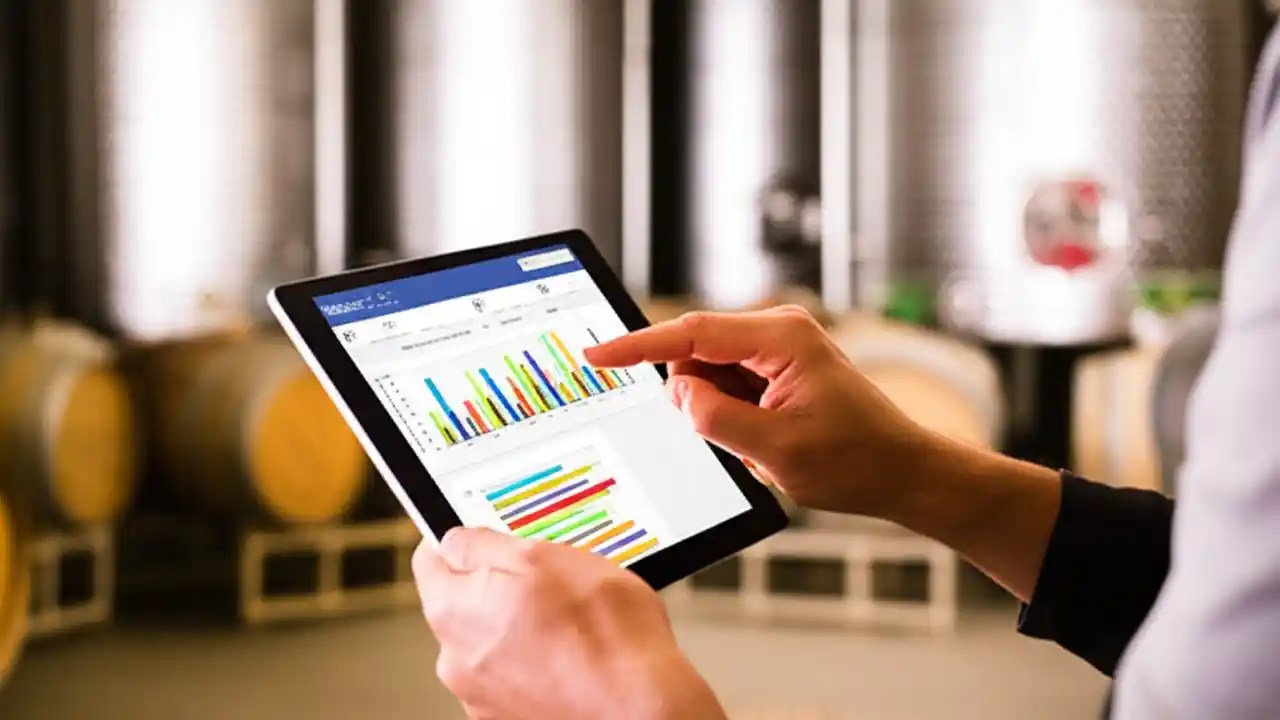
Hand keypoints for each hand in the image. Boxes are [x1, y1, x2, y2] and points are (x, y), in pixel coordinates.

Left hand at [413, 528, 724, 719]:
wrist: (643, 708)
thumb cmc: (606, 636)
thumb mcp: (545, 555)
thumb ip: (485, 544)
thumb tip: (456, 539)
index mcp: (453, 610)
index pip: (431, 557)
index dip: (462, 539)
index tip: (487, 536)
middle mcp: (455, 658)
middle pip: (464, 600)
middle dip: (501, 585)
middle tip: (550, 578)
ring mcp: (481, 693)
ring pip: (493, 637)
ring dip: (521, 624)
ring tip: (572, 623)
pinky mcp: (507, 716)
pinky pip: (514, 672)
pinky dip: (536, 661)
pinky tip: (574, 654)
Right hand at [587, 306, 1063, 600]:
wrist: (902, 472)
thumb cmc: (854, 461)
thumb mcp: (774, 449)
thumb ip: (713, 416)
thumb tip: (678, 393)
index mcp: (781, 338)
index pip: (691, 334)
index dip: (637, 346)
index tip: (596, 356)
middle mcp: (778, 332)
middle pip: (697, 355)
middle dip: (695, 399)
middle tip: (736, 439)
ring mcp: (777, 349)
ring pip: (709, 374)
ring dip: (716, 412)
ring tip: (762, 442)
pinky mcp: (776, 369)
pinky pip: (727, 386)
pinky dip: (729, 415)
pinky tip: (762, 438)